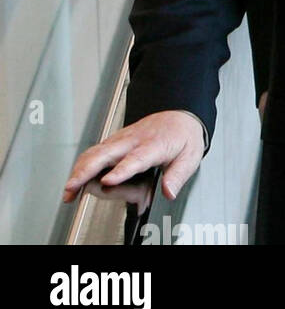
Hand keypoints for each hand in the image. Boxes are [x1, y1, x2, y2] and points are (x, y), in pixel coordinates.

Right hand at [63, 111, 204, 206]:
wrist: (180, 116)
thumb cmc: (184, 136)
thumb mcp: (190, 156)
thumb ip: (178, 175)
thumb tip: (168, 192)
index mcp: (155, 144)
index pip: (136, 158)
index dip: (121, 171)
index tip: (108, 181)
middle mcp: (135, 140)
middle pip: (107, 153)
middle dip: (87, 169)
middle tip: (73, 187)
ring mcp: (123, 138)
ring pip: (97, 150)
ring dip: (80, 169)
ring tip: (69, 190)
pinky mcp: (116, 140)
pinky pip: (95, 150)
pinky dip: (81, 164)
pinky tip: (74, 179)